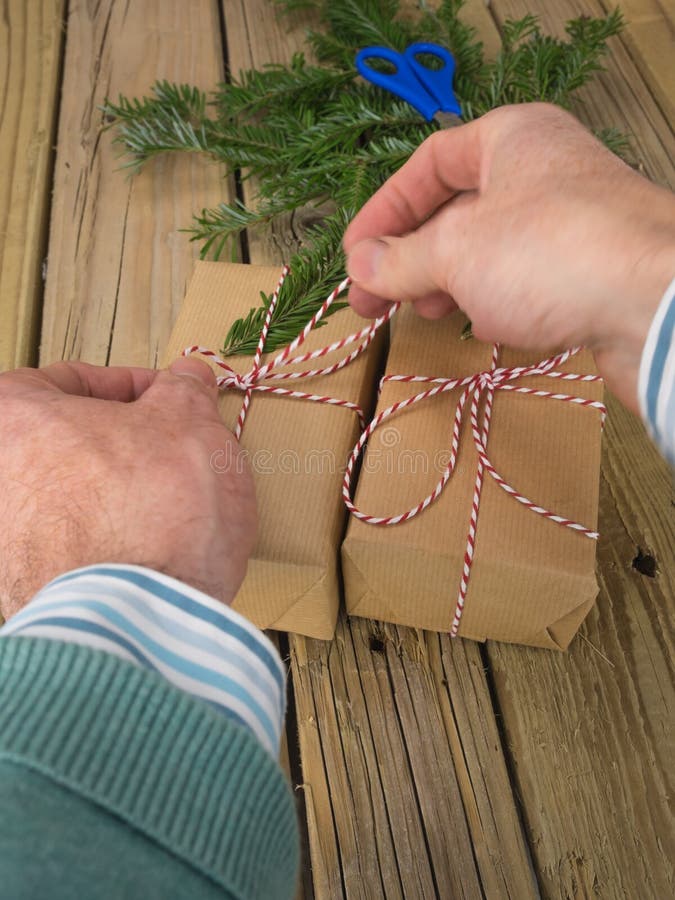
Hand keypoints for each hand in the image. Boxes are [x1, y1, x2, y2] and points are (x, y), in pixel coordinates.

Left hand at [0, 359, 255, 619]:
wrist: (145, 616)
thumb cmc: (157, 507)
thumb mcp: (189, 424)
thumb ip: (183, 391)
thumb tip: (187, 378)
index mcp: (8, 418)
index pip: (69, 380)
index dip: (132, 385)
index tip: (170, 400)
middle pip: (60, 442)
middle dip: (117, 443)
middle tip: (169, 450)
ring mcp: (0, 541)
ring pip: (63, 498)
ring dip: (110, 493)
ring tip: (164, 504)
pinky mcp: (17, 590)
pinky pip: (66, 548)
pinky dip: (103, 540)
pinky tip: (146, 547)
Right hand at [344, 103, 674, 411]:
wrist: (655, 304)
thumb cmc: (549, 253)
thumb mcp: (455, 251)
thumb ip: (401, 260)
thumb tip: (360, 266)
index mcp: (512, 138)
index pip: (428, 164)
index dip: (384, 211)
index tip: (354, 256)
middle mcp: (543, 171)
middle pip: (456, 208)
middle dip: (410, 256)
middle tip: (374, 300)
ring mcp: (570, 222)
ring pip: (489, 247)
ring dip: (446, 281)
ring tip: (422, 312)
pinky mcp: (589, 271)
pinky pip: (524, 278)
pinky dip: (491, 299)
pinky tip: (477, 324)